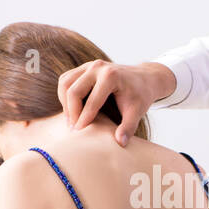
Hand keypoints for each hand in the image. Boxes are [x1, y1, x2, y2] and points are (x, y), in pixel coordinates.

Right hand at [56, 60, 175, 146]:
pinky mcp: (84, 67)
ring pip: (65, 83)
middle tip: (74, 130)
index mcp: (111, 76)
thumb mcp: (137, 112)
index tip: (79, 134)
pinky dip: (65, 95)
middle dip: (71, 113)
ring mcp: (89, 65)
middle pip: (73, 91)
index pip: (91, 102)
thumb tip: (120, 142)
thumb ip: (129, 127)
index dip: (84, 119)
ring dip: (65, 103)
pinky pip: (66, 80)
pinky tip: (72, 109)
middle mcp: (97, 67)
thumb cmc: (140, 95)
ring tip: (72, 120)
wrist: (143, 77)